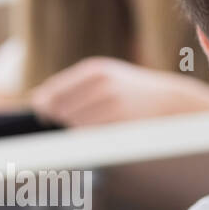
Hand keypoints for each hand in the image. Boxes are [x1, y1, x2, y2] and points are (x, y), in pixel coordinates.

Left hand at [30, 56, 208, 125]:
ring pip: (73, 125)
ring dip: (79, 129)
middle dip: (61, 120)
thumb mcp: (103, 79)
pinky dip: (91, 138)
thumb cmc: (130, 93)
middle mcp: (100, 83)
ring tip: (101, 123)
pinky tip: (106, 132)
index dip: (43, 108)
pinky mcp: (120, 122)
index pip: (50, 93)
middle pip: (58, 111)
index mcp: (93, 71)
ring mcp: (110, 103)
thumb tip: (36, 101)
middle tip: (81, 119)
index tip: (46, 115)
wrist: (171, 103)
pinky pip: (91, 136)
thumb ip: (71, 88)